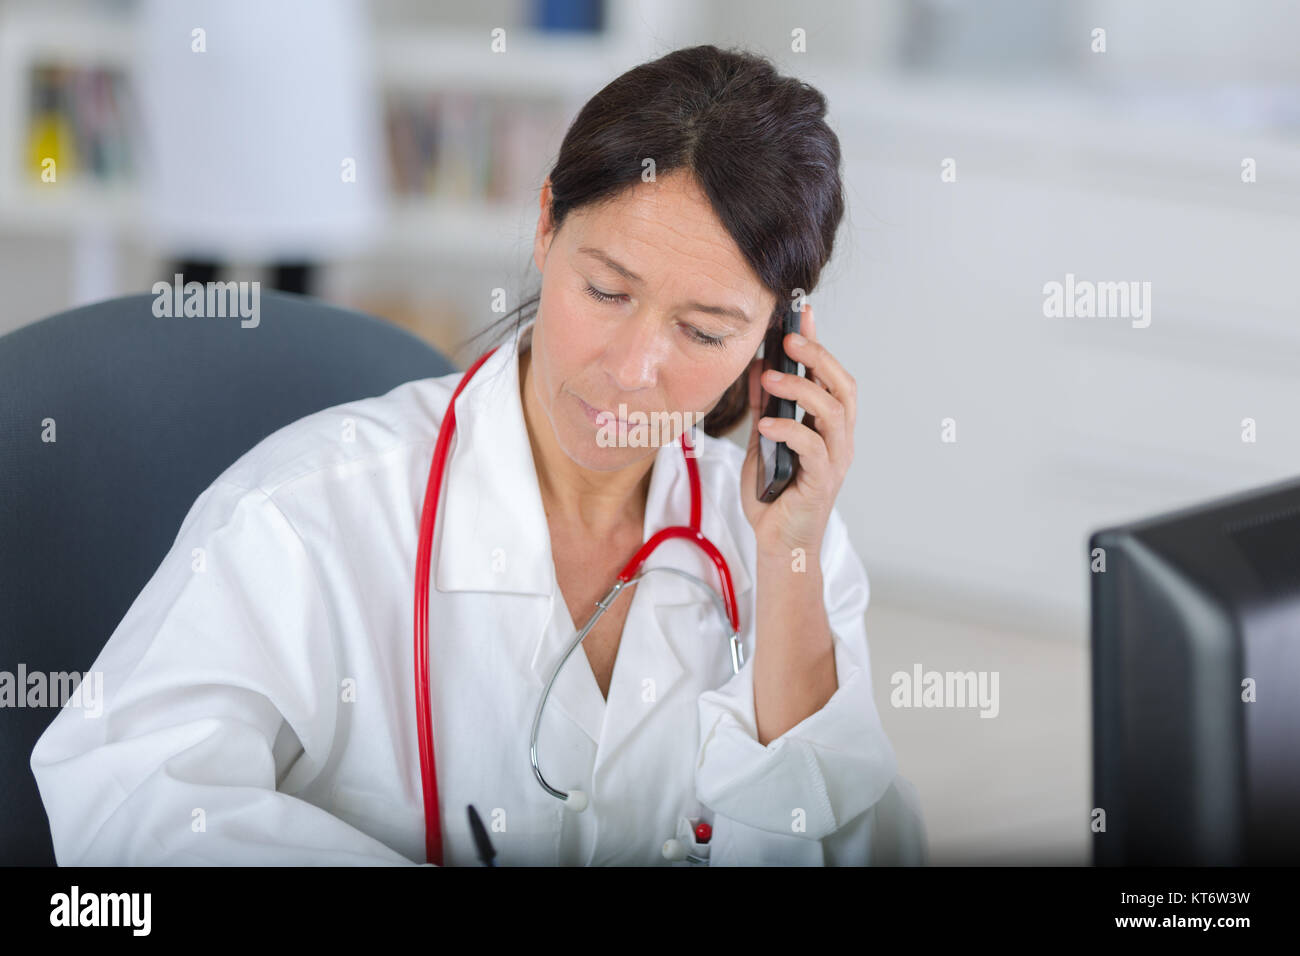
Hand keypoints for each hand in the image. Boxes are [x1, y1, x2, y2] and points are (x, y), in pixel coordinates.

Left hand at [740, 302, 855, 555]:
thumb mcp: (764, 442)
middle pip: (842, 387)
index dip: (819, 345)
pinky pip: (812, 447)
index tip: (802, 315)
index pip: (831, 376)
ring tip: (772, 378)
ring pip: (833, 412)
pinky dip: (789, 430)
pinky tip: (766, 425)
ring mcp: (834, 460)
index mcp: (828, 427)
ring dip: (802, 389)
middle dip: (818, 358)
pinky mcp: (821, 481)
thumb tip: (756, 369)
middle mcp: (839, 439)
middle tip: (788, 342)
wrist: (778, 542)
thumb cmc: (774, 495)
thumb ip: (766, 409)